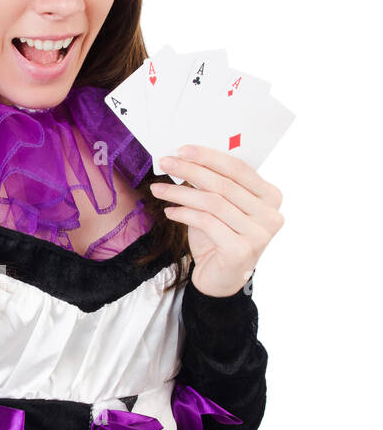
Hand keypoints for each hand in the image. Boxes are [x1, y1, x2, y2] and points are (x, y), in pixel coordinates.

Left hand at [149, 145, 284, 297]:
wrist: (220, 280)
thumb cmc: (219, 239)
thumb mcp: (220, 208)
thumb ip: (213, 185)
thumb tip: (185, 159)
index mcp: (271, 196)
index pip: (239, 169)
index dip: (209, 157)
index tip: (182, 150)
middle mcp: (271, 214)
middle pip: (224, 184)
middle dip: (190, 170)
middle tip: (165, 163)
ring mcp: (259, 234)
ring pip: (213, 202)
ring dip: (181, 192)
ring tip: (159, 189)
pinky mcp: (241, 250)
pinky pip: (207, 222)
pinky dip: (184, 214)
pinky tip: (169, 211)